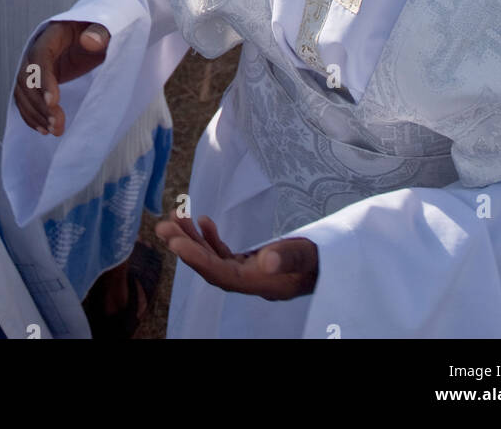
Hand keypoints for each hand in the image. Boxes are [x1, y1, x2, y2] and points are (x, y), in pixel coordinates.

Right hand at [13, 20, 110, 135]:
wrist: (98, 34)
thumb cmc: (103, 30)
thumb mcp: (107, 27)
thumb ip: (100, 32)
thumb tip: (90, 40)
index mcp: (53, 33)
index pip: (40, 56)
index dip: (43, 79)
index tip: (53, 102)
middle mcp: (38, 48)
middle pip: (27, 77)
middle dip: (39, 104)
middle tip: (56, 124)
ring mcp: (36, 65)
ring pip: (23, 91)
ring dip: (35, 113)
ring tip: (54, 130)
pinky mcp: (38, 79)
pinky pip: (25, 98)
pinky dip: (31, 115)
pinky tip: (43, 128)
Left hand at [155, 212, 318, 301]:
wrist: (338, 263)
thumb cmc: (326, 257)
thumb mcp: (309, 254)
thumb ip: (289, 257)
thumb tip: (264, 259)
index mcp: (261, 283)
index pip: (221, 275)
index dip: (196, 259)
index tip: (174, 241)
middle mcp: (252, 282)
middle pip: (211, 268)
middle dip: (185, 248)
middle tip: (161, 226)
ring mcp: (252, 273)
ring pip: (214, 260)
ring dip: (193, 241)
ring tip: (173, 218)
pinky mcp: (254, 264)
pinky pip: (226, 255)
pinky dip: (211, 240)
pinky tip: (202, 222)